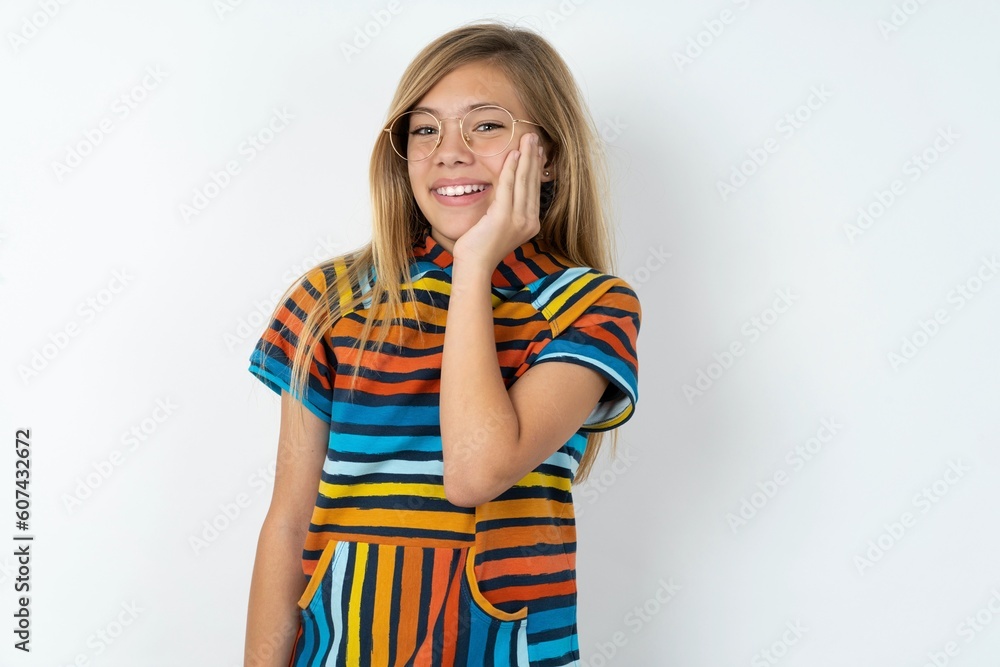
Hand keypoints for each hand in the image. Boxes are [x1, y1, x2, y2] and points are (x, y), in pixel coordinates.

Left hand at [452, 131, 543, 270]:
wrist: (474, 265)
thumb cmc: (481, 247)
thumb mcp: (499, 225)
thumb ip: (507, 209)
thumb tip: (508, 191)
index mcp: (530, 223)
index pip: (534, 189)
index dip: (536, 168)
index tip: (537, 150)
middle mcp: (529, 221)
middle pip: (532, 182)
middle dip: (534, 157)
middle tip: (534, 137)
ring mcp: (518, 220)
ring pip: (524, 181)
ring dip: (527, 156)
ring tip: (528, 138)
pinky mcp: (503, 217)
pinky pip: (509, 187)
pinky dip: (512, 168)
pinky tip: (514, 154)